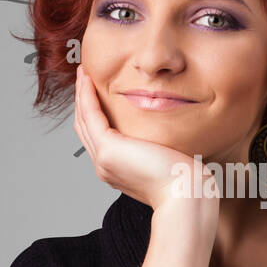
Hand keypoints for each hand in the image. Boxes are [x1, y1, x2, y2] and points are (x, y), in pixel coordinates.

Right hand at [73, 64, 220, 215]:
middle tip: (84, 75)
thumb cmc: (184, 181)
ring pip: (84, 120)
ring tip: (82, 72)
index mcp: (117, 169)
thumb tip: (165, 136)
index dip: (94, 112)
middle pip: (85, 127)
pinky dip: (86, 96)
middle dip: (83, 100)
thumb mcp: (166, 159)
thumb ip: (157, 147)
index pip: (98, 136)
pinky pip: (91, 116)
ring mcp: (103, 160)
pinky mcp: (108, 150)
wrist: (185, 194)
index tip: (97, 89)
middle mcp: (105, 166)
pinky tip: (88, 79)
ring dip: (81, 94)